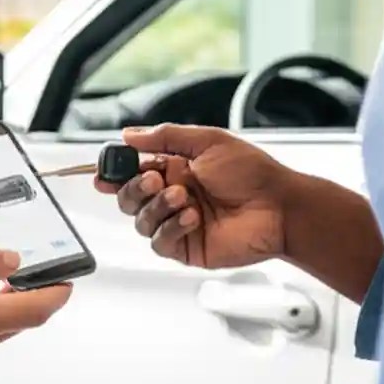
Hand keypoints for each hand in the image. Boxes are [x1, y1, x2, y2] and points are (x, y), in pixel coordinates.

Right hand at [97, 124, 383, 301]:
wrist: (280, 207)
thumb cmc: (252, 172)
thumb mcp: (208, 142)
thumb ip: (165, 137)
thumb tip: (128, 135)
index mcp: (174, 169)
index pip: (131, 171)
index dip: (115, 173)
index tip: (103, 172)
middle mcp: (171, 196)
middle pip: (128, 198)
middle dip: (134, 188)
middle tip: (155, 179)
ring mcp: (177, 224)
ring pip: (140, 221)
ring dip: (156, 207)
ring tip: (184, 197)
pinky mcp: (187, 248)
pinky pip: (160, 242)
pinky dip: (171, 228)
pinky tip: (193, 217)